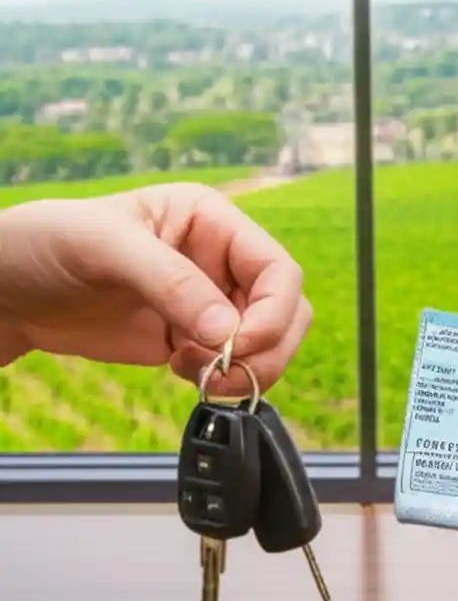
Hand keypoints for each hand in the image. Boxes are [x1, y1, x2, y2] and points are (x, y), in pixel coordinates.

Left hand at [0, 182, 309, 394]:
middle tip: (221, 369)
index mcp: (212, 221)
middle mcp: (221, 261)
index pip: (278, 269)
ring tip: (196, 374)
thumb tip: (228, 332)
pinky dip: (221, 379)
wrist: (4, 291)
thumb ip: (171, 283)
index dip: (275, 310)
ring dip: (249, 368)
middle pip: (287, 311)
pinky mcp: (192, 339)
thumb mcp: (106, 246)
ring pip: (271, 342)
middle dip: (267, 346)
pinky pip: (235, 364)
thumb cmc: (46, 243)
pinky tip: (179, 370)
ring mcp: (209, 303)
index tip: (242, 343)